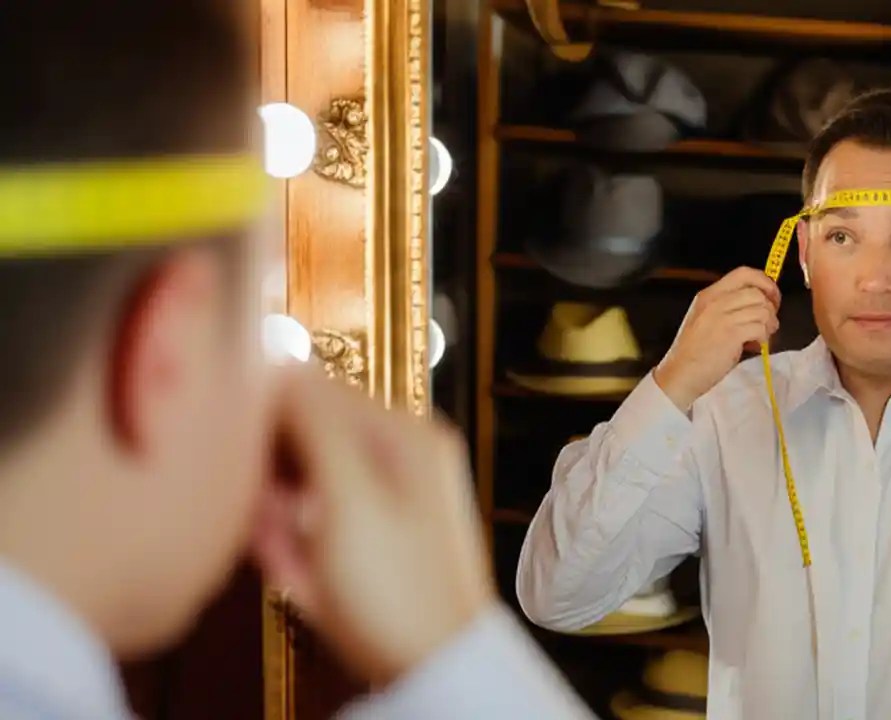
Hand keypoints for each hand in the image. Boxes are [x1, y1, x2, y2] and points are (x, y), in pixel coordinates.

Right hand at [252, 368, 494, 686]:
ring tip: (299, 567)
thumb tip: (282, 359)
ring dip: (282, 528)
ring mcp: (390, 496)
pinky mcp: (375, 535)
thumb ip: (315, 422)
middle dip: (275, 490)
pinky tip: (307, 583)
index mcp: (406, 433)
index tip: (248, 467)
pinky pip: (314, 525)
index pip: (313, 388)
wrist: (435, 672)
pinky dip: (299, 553)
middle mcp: (402, 455)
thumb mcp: (348, 498)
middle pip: (304, 440)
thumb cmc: (400, 593)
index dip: (266, 428)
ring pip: (301, 488)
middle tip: (278, 532)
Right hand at [653, 266, 780, 411]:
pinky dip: (764, 337)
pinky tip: (755, 346)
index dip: (764, 282)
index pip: (744, 273)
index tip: (771, 297)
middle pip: (757, 292)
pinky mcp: (730, 335)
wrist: (680, 373)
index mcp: (708, 294)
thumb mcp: (705, 318)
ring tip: (761, 337)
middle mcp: (715, 301)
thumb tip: (759, 304)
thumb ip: (727, 307)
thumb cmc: (694, 351)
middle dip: (771, 308)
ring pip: (762, 309)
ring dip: (768, 324)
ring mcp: (722, 317)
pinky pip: (760, 327)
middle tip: (769, 323)